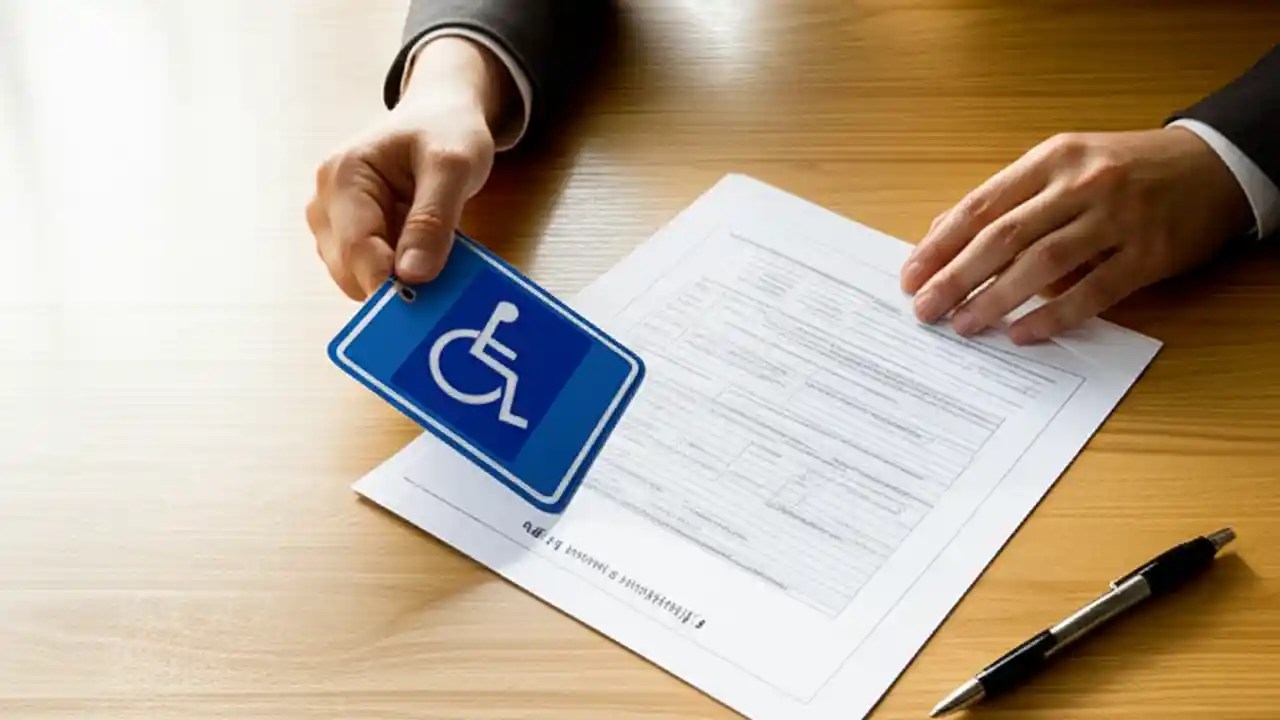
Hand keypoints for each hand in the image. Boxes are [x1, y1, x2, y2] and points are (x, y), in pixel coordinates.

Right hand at [307, 37, 511, 299]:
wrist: (439, 115)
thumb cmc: (446, 132)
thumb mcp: (454, 167)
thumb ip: (433, 219)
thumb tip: (412, 275)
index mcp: (343, 177)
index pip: (356, 247)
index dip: (388, 282)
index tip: (424, 306)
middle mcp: (325, 202)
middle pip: (350, 269)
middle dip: (393, 283)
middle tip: (442, 282)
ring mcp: (331, 222)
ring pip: (356, 278)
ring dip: (396, 280)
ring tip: (434, 256)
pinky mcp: (345, 237)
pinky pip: (367, 272)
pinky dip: (396, 275)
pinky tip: (422, 256)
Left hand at [901, 128, 1253, 343]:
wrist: (1213, 165)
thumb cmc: (1123, 170)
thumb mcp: (1063, 166)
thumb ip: (1007, 199)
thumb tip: (940, 235)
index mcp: (1051, 160)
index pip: (981, 207)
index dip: (940, 245)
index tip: (910, 276)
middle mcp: (1081, 184)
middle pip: (1003, 237)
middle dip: (956, 277)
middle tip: (926, 309)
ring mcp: (1117, 218)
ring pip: (1042, 263)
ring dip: (996, 298)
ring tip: (964, 325)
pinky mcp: (1149, 253)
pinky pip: (1093, 290)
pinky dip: (1054, 314)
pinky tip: (1023, 332)